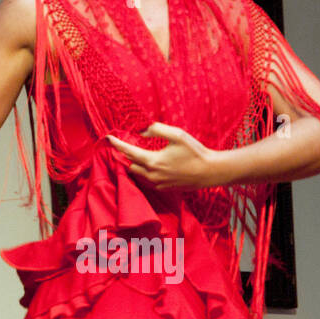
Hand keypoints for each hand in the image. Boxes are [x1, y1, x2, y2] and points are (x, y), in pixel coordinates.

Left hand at [107, 122, 221, 189]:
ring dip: (137, 164)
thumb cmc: (195, 151)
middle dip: (128, 155)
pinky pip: (148, 180)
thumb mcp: (177, 135)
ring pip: (139, 174)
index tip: (108, 137)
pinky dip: (146, 172)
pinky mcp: (165, 188)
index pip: (128, 152)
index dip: (117, 144)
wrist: (210, 171)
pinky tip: (154, 165)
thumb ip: (156, 130)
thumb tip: (141, 131)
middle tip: (130, 144)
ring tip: (142, 154)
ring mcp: (158, 184)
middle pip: (131, 164)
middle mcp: (152, 175)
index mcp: (153, 161)